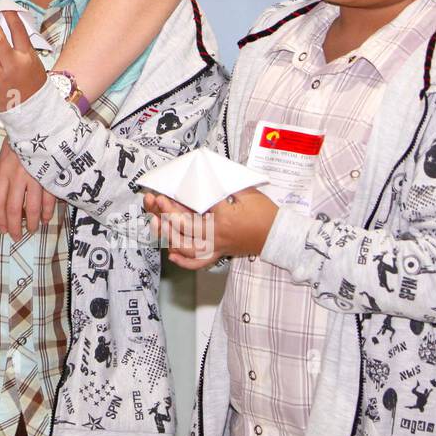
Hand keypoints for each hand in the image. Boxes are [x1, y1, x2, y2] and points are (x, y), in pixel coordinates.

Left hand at [0, 11, 46, 112]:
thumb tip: (10, 18)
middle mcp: (14, 65)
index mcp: (26, 55)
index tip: (3, 9)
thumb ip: (21, 42)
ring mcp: (0, 77)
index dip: (9, 16)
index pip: (18, 29)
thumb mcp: (32, 59)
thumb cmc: (29, 78)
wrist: (31, 107)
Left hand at [0, 138, 52, 236]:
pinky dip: (47, 211)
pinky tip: (46, 219)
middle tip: (17, 236)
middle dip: (15, 226)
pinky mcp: (49, 175)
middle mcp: (17, 177)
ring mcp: (34, 176)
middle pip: (14, 208)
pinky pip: (49, 198)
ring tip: (32, 230)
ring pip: (32, 207)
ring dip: (32, 222)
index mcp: (3, 173)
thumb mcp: (0, 158)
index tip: (3, 230)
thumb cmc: (17, 142)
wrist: (36, 125)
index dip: (0, 219)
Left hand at [146, 186, 278, 267]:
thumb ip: (226, 183)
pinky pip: (199, 262)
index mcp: (224, 217)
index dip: (179, 198)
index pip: (196, 207)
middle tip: (158, 200)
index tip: (166, 190)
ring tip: (155, 221)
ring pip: (187, 247)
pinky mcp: (219, 253)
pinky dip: (183, 261)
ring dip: (169, 236)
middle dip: (168, 214)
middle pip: (186, 226)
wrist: (279, 236)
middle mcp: (218, 235)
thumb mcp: (248, 192)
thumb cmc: (265, 213)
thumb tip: (206, 173)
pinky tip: (170, 252)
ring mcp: (217, 246)